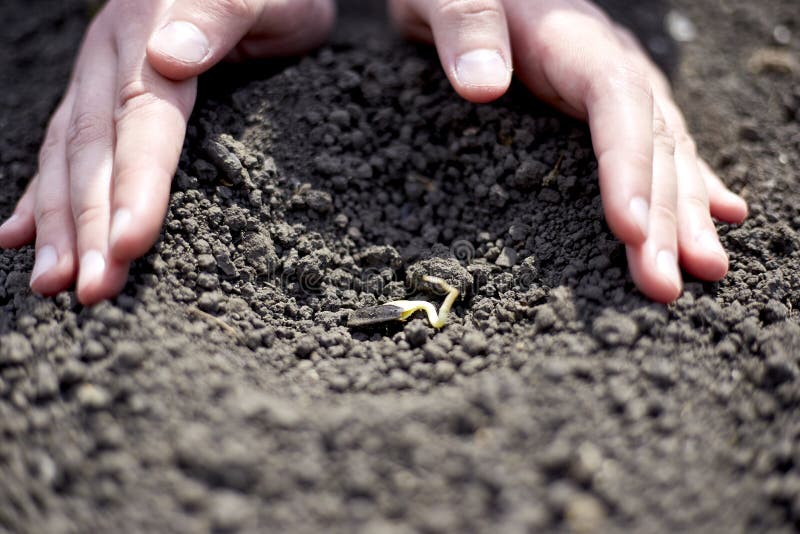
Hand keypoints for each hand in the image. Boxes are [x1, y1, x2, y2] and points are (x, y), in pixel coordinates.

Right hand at [0, 0, 333, 304]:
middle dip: (92, 225)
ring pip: (70, 158)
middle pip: (96, 150)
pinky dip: (44, 196)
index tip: (131, 243)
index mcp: (150, 33)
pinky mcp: (102, 97)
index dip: (135, 184)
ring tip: (54, 286)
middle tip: (94, 292)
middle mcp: (113, 59)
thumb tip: (170, 59)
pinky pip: (64, 149)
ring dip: (62, 225)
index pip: (141, 121)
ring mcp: (100, 79)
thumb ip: (217, 17)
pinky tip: (26, 237)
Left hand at [389, 0, 747, 302]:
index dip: (626, 167)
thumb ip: (465, 25)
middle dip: (661, 216)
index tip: (627, 230)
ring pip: (666, 152)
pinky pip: (659, 146)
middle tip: (664, 284)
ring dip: (683, 215)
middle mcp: (609, 65)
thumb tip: (482, 84)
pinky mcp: (608, 105)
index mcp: (573, 40)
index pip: (615, 103)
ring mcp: (616, 86)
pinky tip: (721, 215)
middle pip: (649, 140)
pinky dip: (690, 184)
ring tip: (703, 270)